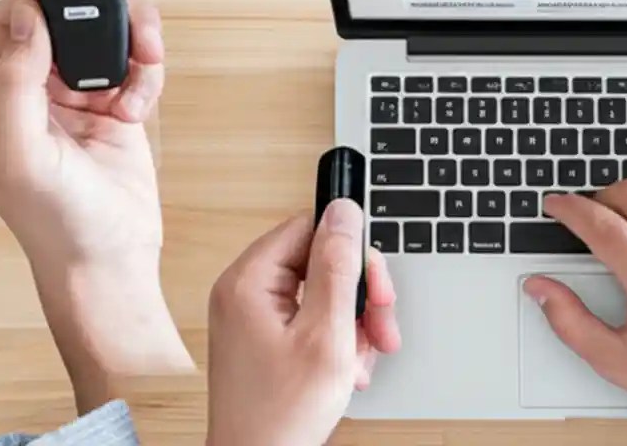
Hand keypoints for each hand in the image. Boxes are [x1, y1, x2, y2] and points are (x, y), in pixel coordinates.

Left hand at [0, 0, 190, 412]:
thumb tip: (26, 16)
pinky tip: (140, 107)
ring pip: (106, 34)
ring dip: (134, 40)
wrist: (108, 257)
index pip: (11, 18)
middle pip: (66, 16)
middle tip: (135, 19)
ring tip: (151, 60)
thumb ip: (17, 80)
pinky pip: (135, 64)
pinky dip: (147, 76)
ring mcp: (73, 93)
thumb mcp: (22, 152)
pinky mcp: (113, 104)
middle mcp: (28, 86)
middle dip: (104, 12)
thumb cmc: (55, 219)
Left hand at [207, 200, 401, 445]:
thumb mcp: (326, 334)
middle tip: (381, 325)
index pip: (310, 229)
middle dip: (359, 294)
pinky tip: (348, 368)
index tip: (376, 284)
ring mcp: (253, 316)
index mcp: (249, 281)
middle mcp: (245, 292)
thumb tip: (344, 210)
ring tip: (363, 358)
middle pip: (319, 261)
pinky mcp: (264, 337)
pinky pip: (311, 317)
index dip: (351, 252)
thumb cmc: (280, 416)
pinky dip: (337, 339)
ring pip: (322, 292)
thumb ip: (337, 267)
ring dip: (354, 322)